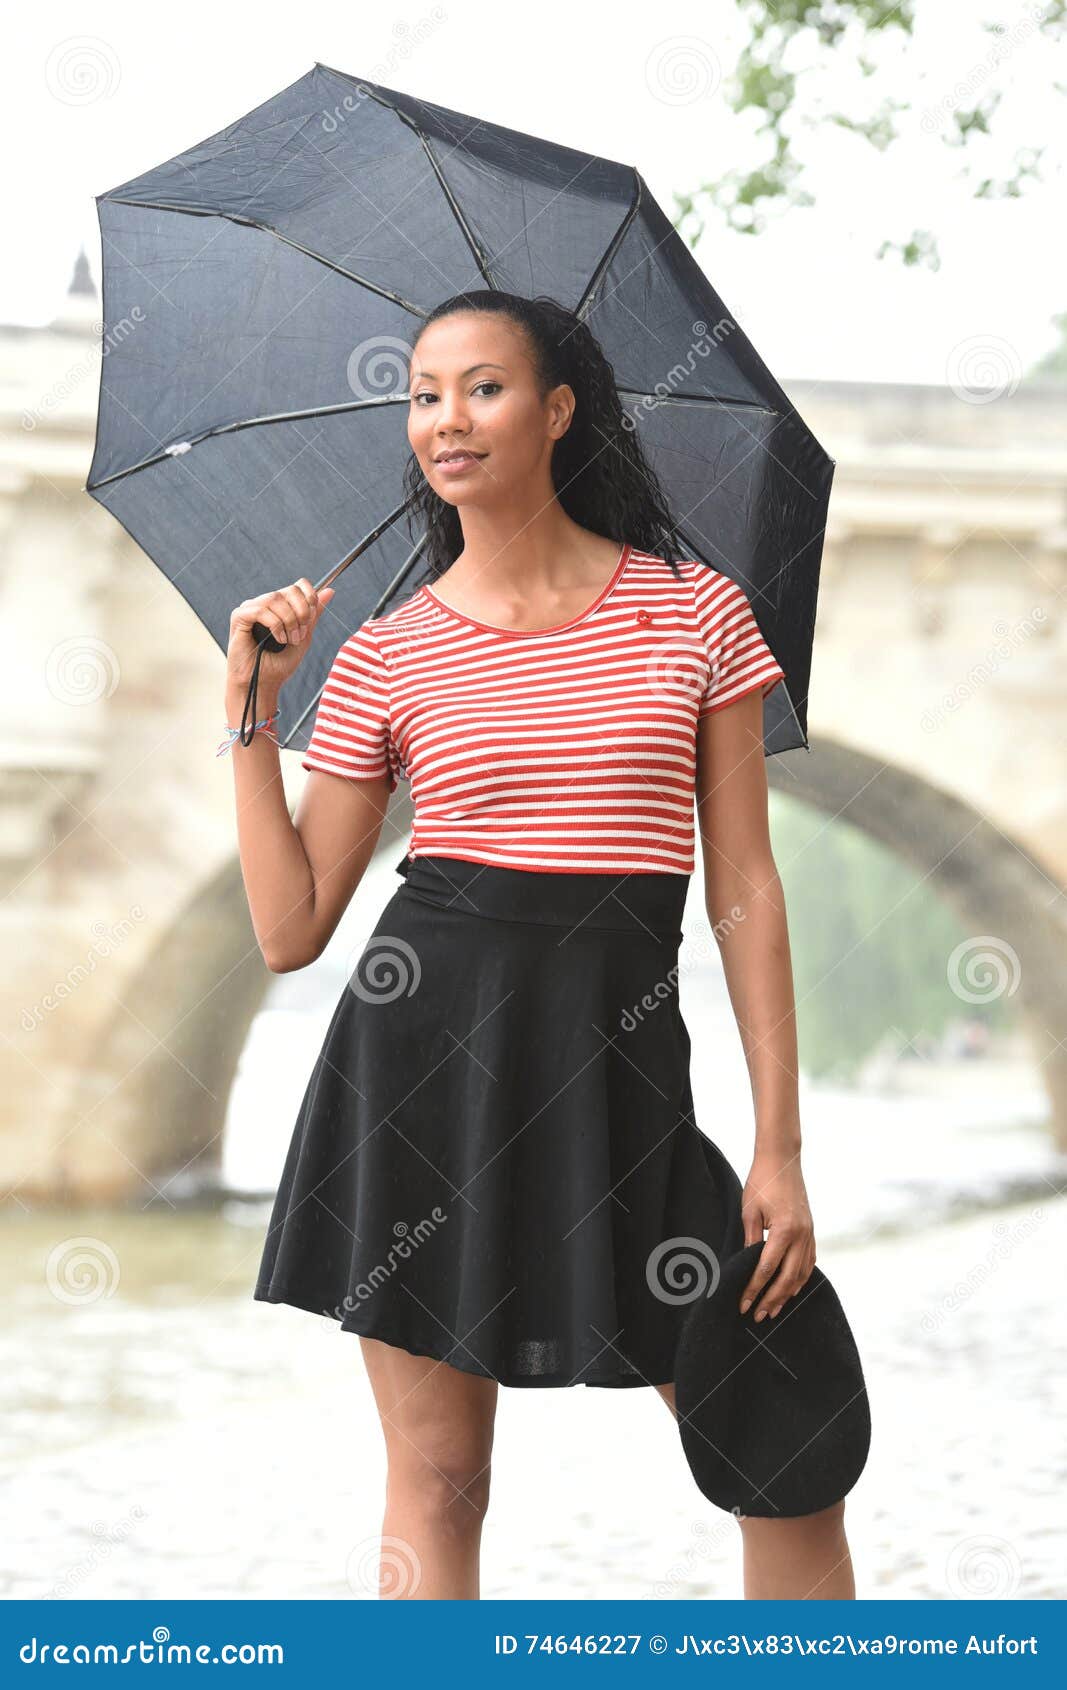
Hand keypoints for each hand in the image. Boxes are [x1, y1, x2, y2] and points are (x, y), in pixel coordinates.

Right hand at [226, 578, 335, 696]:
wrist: (263, 684)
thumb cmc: (280, 664)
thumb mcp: (304, 637)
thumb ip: (313, 615)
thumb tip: (330, 590)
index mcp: (279, 607)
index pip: (297, 586)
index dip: (310, 598)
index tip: (311, 620)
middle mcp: (264, 604)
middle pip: (289, 590)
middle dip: (301, 612)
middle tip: (300, 634)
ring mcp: (250, 608)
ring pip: (275, 598)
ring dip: (288, 620)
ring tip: (289, 640)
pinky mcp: (239, 616)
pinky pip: (260, 610)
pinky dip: (275, 625)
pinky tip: (278, 639)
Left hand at [737, 1151, 815, 1320]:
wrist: (782, 1159)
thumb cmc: (762, 1181)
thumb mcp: (749, 1211)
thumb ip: (750, 1240)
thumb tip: (746, 1267)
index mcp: (784, 1230)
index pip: (767, 1269)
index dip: (755, 1289)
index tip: (744, 1305)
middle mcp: (801, 1235)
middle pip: (787, 1278)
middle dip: (772, 1299)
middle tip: (758, 1316)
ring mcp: (810, 1233)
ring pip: (801, 1273)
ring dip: (788, 1294)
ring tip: (775, 1310)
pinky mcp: (811, 1230)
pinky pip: (809, 1261)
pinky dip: (801, 1278)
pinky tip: (792, 1289)